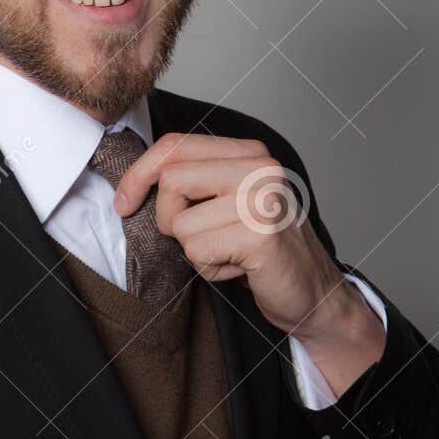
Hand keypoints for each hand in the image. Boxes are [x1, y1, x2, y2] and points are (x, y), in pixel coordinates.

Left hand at [114, 132, 385, 394]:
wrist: (314, 293)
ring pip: (181, 223)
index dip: (139, 174)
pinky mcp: (260, 235)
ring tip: (230, 253)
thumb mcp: (231, 203)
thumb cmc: (265, 250)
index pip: (175, 145)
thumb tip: (135, 182)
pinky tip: (240, 268)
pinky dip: (210, 269)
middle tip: (199, 238)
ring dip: (196, 252)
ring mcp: (263, 199)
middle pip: (171, 180)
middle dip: (168, 220)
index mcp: (250, 153)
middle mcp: (260, 168)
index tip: (123, 202)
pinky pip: (198, 251)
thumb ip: (196, 182)